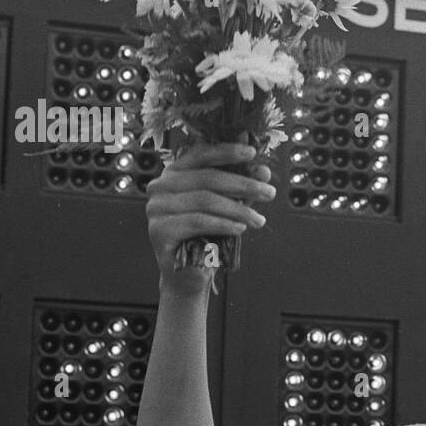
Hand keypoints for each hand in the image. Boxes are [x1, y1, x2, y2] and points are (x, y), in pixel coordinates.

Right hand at [145, 141, 276, 296]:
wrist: (189, 274)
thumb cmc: (208, 236)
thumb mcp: (228, 208)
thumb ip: (242, 189)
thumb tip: (263, 170)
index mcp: (174, 173)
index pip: (200, 154)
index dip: (226, 151)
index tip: (253, 153)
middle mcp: (160, 186)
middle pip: (207, 178)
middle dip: (243, 184)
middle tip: (269, 193)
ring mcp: (156, 208)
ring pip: (204, 200)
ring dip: (238, 209)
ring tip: (259, 220)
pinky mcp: (159, 230)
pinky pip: (198, 221)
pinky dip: (223, 224)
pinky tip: (240, 229)